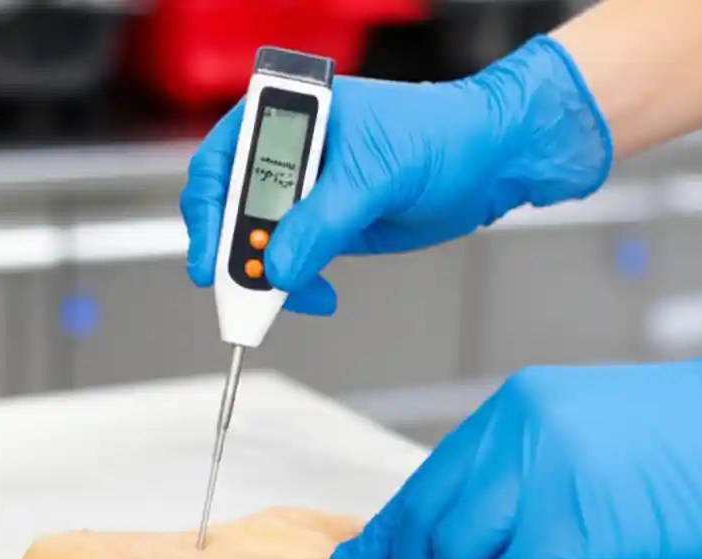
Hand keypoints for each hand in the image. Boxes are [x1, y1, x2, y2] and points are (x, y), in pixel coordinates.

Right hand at [180, 36, 610, 315]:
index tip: (211, 259)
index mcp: (288, 116)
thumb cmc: (443, 133)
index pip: (221, 162)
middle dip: (237, 255)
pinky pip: (294, 262)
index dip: (207, 211)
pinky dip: (297, 286)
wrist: (494, 160)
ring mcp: (307, 193)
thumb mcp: (376, 174)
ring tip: (286, 300)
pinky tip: (319, 295)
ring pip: (261, 243)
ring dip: (267, 279)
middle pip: (232, 209)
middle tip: (244, 295)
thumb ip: (322, 221)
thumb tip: (278, 265)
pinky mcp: (328, 227)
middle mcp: (289, 154)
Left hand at [329, 302, 701, 558]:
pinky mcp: (579, 521)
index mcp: (511, 410)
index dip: (385, 531)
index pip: (424, 480)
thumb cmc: (688, 435)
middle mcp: (516, 432)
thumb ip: (514, 473)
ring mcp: (545, 473)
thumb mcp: (577, 434)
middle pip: (427, 521)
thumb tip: (458, 530)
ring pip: (460, 553)